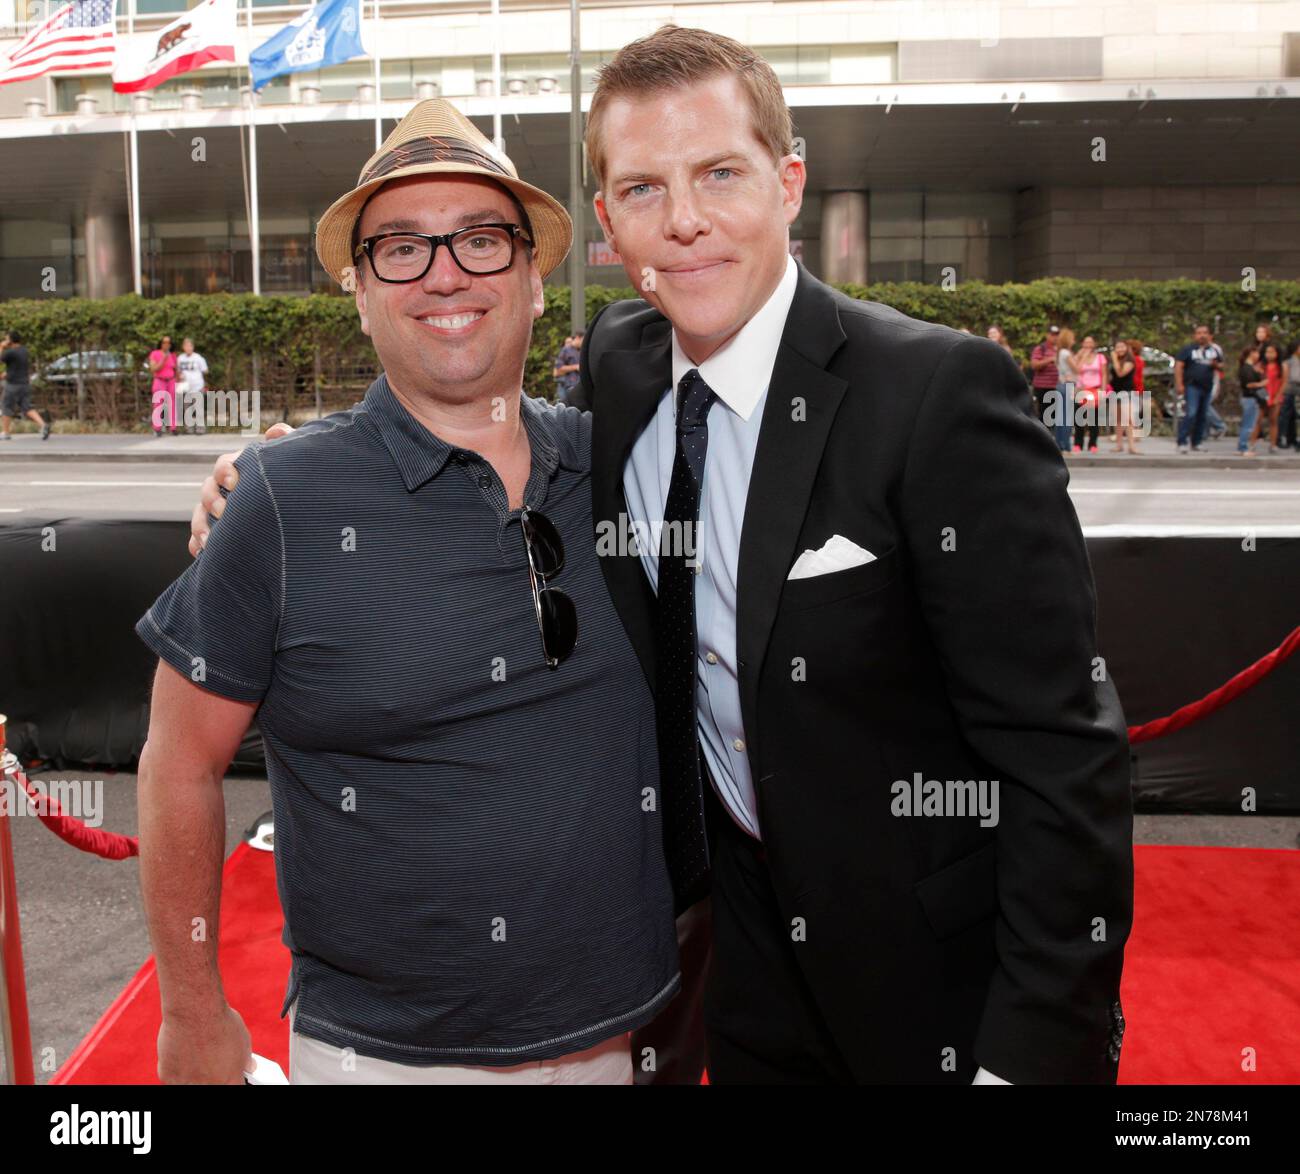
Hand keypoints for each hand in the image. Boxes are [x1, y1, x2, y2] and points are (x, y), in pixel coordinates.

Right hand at [157, 1001, 254, 1084]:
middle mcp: (208, 1087)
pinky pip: (173, 1077)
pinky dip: (177, 1068)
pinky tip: (182, 1053)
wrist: (195, 1011)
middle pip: (211, 1087)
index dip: (232, 1081)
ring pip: (190, 1084)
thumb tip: (249, 1067)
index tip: (229, 1076)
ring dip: (193, 1074)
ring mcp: (186, 1084)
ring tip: (197, 1055)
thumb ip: (245, 1059)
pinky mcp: (167, 1077)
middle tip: (210, 1063)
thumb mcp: (243, 1040)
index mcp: (229, 1081)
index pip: (234, 1089)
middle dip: (212, 1077)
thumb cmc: (220, 1023)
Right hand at [189, 422, 293, 556]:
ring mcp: (222, 513)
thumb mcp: (297, 463)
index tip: (234, 482)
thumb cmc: (298, 483)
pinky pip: (201, 540)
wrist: (307, 518)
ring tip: (210, 541)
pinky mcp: (220, 535)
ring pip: (201, 515)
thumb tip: (275, 431)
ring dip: (201, 526)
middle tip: (224, 513)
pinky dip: (199, 546)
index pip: (225, 465)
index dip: (225, 471)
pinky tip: (203, 553)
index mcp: (244, 470)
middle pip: (208, 490)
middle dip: (211, 501)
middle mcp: (229, 490)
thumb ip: (288, 444)